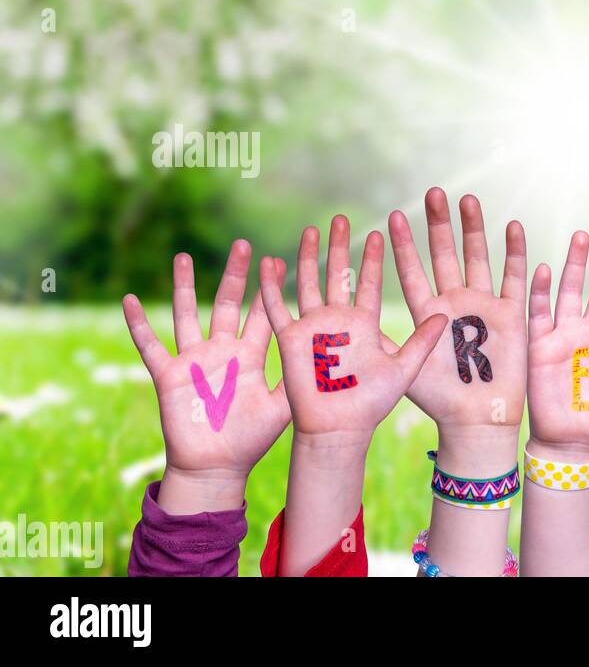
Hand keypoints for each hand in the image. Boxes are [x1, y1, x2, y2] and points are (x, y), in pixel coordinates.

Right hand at [122, 240, 290, 513]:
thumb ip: (300, 381)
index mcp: (251, 356)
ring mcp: (195, 360)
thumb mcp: (283, 407)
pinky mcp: (169, 376)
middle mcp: (223, 351)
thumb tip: (334, 362)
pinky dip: (138, 324)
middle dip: (235, 275)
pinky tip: (130, 300)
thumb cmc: (253, 440)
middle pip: (228, 304)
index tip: (278, 259)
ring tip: (183, 256)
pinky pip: (150, 346)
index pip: (262, 314)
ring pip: (187, 314)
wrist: (217, 467)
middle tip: (243, 244)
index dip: (268, 289)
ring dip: (184, 287)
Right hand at [259, 215, 446, 440]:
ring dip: (308, 258)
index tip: (379, 232)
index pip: (368, 283)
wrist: (340, 430)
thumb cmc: (372, 405)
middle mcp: (338, 321)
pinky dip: (271, 286)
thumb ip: (422, 341)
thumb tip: (444, 314)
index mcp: (364, 324)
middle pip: (337, 275)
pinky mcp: (290, 340)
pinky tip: (269, 262)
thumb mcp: (405, 368)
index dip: (372, 259)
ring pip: (308, 284)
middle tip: (340, 218)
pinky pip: (278, 309)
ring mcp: (312, 328)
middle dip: (338, 247)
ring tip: (310, 230)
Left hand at [387, 189, 526, 440]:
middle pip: (446, 255)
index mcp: (428, 312)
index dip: (404, 245)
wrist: (477, 419)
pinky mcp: (511, 314)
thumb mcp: (404, 368)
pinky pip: (513, 279)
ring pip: (478, 258)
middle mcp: (455, 303)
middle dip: (440, 225)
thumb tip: (350, 316)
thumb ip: (387, 338)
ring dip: (474, 229)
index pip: (412, 271)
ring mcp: (483, 305)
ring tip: (467, 200)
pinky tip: (512, 227)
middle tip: (433, 193)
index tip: (393, 216)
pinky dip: (515, 254)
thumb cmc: (439, 399)